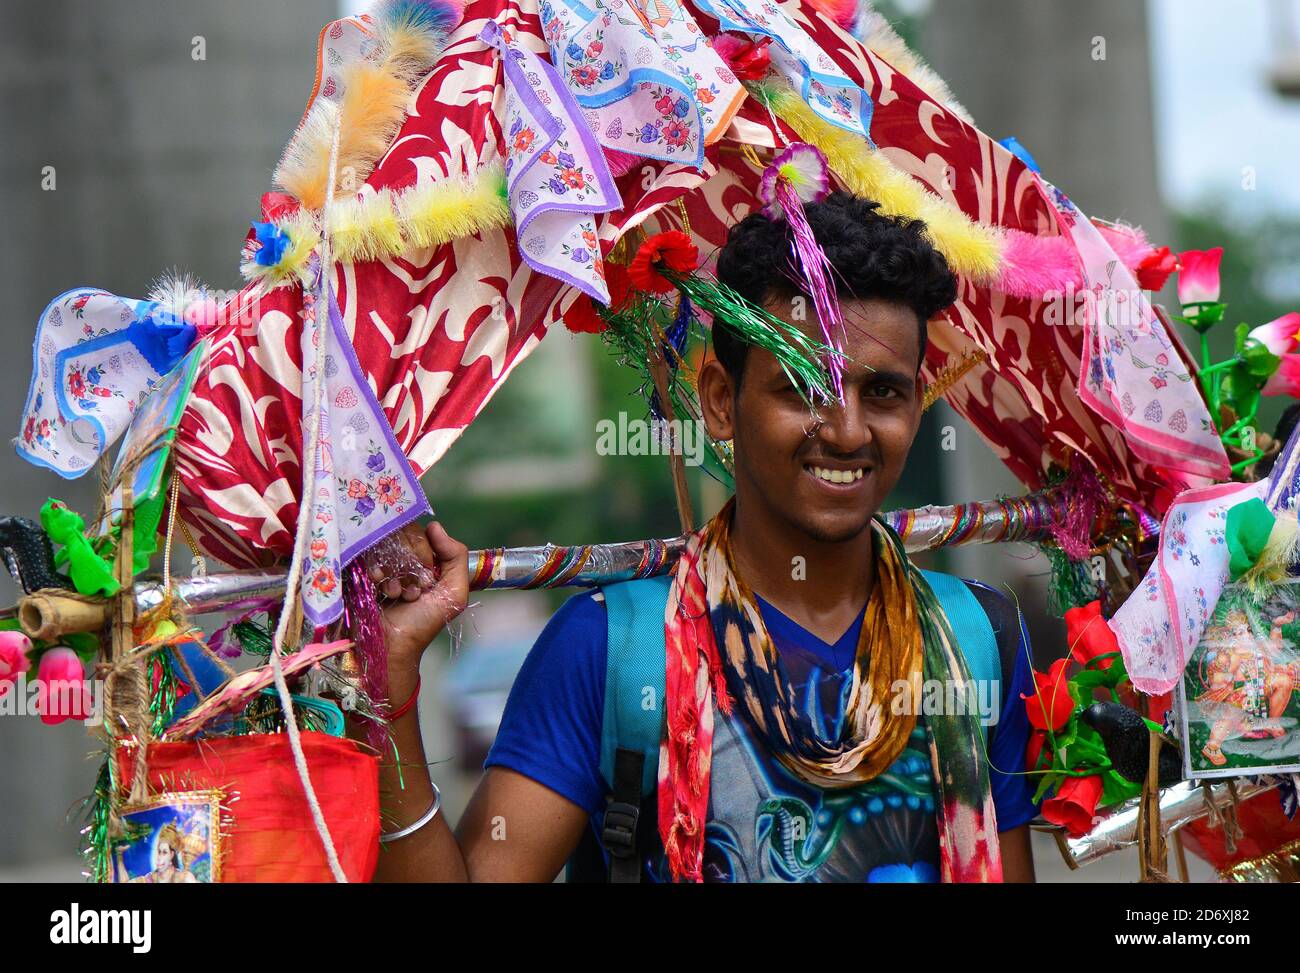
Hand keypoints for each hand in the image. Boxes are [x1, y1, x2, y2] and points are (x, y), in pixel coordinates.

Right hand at [376, 522, 468, 670]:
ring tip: (396, 594)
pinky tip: (382, 589)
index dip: (425, 552)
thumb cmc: (423, 624)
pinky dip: (377, 572)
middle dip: (410, 564)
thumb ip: (456, 557)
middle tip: (411, 591)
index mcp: (423, 559)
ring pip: (384, 543)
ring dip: (394, 571)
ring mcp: (378, 561)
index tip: (427, 578)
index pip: (421, 533)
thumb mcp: (453, 593)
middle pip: (402, 535)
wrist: (390, 646)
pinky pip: (366, 553)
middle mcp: (400, 556)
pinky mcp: (358, 568)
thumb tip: (434, 525)